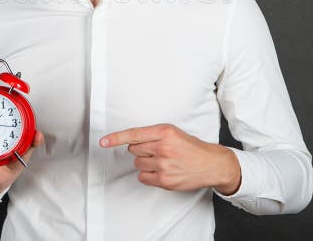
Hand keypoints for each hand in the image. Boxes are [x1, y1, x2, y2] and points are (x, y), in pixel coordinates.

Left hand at [100, 123, 240, 194]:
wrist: (210, 164)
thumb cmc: (190, 147)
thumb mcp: (173, 133)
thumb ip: (153, 135)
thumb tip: (131, 142)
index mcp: (164, 132)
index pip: (134, 134)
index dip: (115, 138)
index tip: (103, 142)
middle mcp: (162, 147)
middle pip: (134, 150)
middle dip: (141, 150)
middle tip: (157, 151)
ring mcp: (163, 165)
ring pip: (137, 163)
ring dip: (145, 163)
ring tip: (162, 161)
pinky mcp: (164, 180)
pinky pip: (143, 177)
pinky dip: (148, 175)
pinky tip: (161, 171)